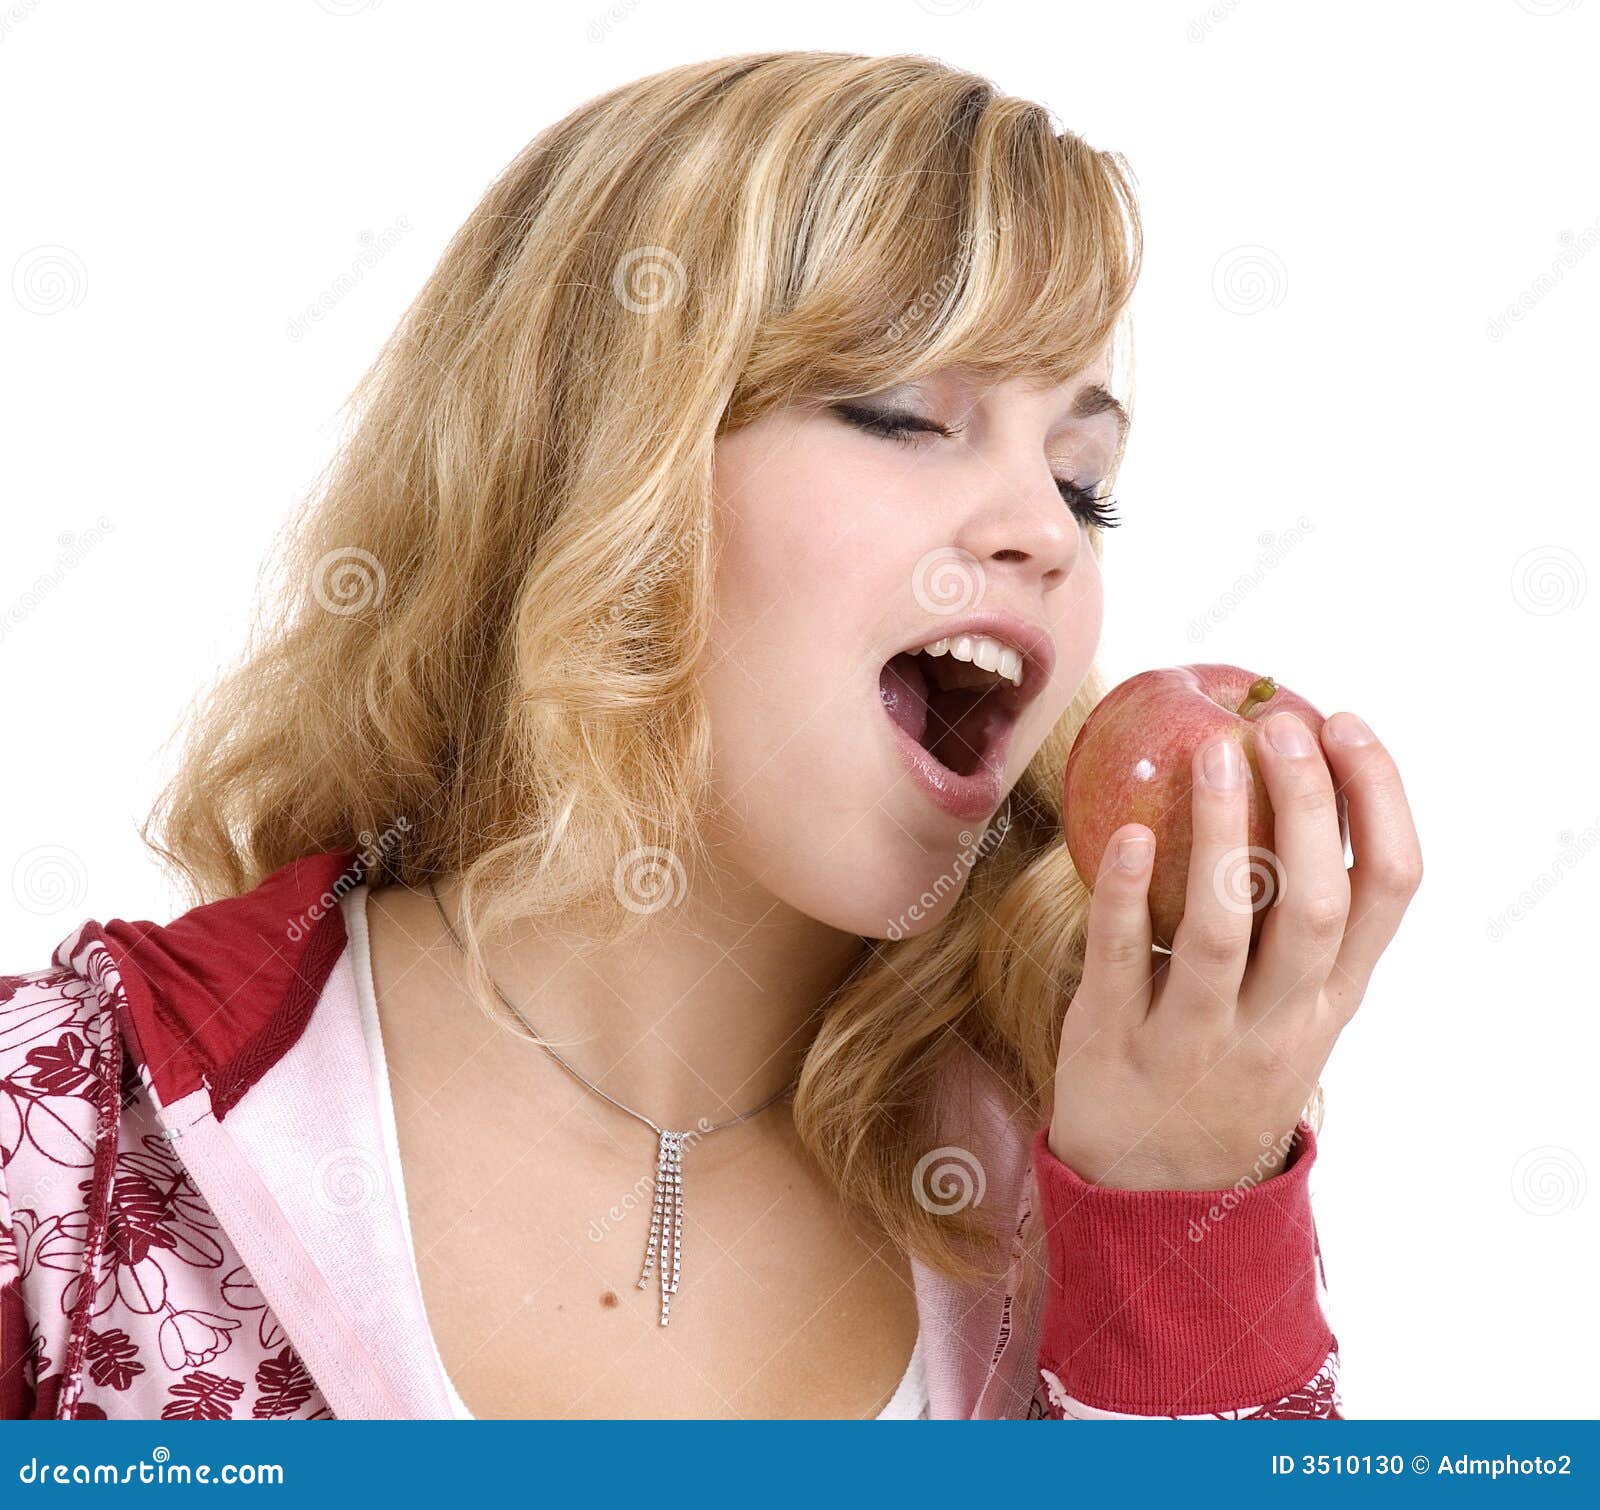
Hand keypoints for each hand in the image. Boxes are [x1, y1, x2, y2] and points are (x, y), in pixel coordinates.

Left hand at [1048, 709, 1421, 1190]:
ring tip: (1211, 752)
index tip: (1347, 725)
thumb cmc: (1224, 1073)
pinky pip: (1122, 958)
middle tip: (1281, 724)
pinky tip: (1126, 834)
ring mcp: (1195, 1038)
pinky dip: (1126, 894)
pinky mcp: (1114, 1041)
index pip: (1388, 892)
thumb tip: (1295, 788)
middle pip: (1314, 904)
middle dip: (1307, 806)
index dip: (1378, 801)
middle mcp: (1277, 1022)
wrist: (1155, 1196)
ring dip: (1223, 835)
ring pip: (1222, 930)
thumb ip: (1300, 929)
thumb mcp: (1290, 1014)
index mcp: (1330, 1002)